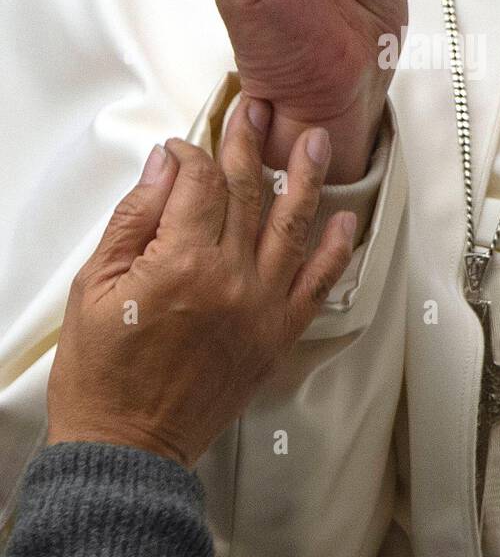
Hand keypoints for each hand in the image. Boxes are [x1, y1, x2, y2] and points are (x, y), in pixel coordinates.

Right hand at [47, 97, 355, 467]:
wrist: (127, 447)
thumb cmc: (103, 374)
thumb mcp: (95, 286)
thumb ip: (133, 219)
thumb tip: (162, 166)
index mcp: (181, 262)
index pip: (199, 183)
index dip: (191, 154)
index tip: (181, 148)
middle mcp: (230, 279)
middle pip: (248, 192)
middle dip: (251, 143)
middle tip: (258, 109)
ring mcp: (260, 307)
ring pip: (292, 226)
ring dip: (306, 178)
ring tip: (316, 139)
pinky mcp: (277, 335)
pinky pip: (317, 285)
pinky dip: (336, 251)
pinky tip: (346, 221)